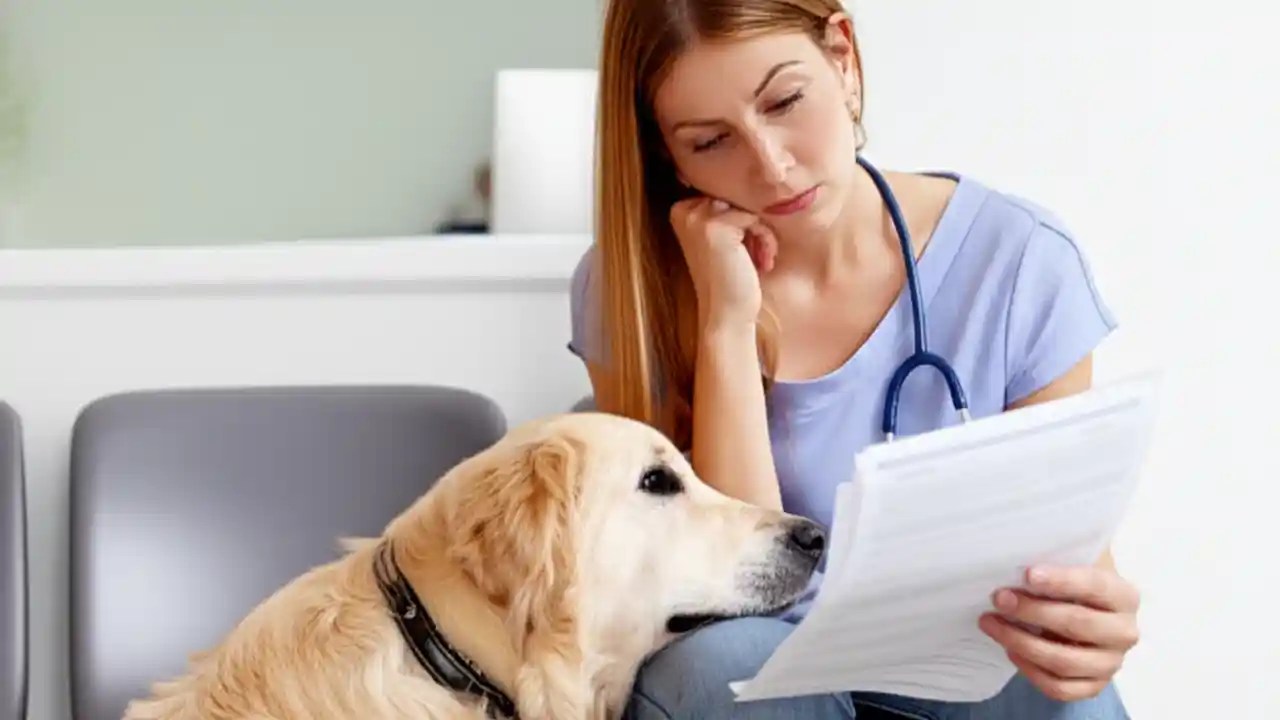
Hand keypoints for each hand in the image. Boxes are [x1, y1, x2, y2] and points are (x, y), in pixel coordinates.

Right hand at [669, 196, 777, 330]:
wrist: (727, 314)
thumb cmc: (732, 277)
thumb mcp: (726, 237)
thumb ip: (727, 209)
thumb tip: (757, 175)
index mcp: (681, 209)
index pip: (728, 194)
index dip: (741, 220)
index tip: (741, 248)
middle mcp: (684, 210)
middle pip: (738, 197)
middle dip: (752, 225)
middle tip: (752, 255)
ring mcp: (697, 218)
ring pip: (747, 207)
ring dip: (761, 233)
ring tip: (756, 258)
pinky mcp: (715, 227)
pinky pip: (754, 218)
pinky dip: (763, 239)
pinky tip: (757, 262)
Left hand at [979, 565, 1140, 702]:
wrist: (1087, 613)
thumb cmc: (1073, 584)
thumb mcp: (1074, 562)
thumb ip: (1057, 556)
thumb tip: (1018, 549)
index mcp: (1124, 596)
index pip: (1094, 586)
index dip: (1061, 581)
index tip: (1027, 574)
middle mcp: (1124, 632)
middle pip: (1077, 625)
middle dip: (1032, 611)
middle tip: (999, 598)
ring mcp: (1111, 663)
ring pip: (1064, 661)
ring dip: (1021, 642)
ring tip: (991, 623)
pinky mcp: (1094, 686)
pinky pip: (1060, 688)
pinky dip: (1030, 670)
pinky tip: (1010, 650)